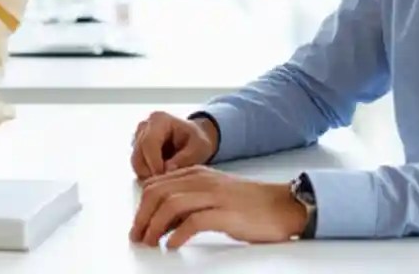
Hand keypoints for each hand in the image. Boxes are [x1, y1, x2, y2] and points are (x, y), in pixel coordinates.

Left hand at [129, 166, 307, 248]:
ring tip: (150, 242)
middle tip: (138, 236)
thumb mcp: (213, 194)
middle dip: (142, 216)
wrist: (282, 205)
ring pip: (171, 204)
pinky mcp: (226, 213)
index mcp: (197, 174)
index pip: (156, 184)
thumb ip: (189, 200)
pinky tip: (172, 245)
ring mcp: (214, 196)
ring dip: (154, 226)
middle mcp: (203, 181)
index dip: (141, 206)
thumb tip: (162, 220)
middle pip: (159, 193)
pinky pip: (193, 221)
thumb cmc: (248, 203)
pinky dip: (177, 234)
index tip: (137, 224)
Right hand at [130, 111, 217, 179]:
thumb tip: (168, 170)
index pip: (148, 142)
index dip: (154, 163)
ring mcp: (138, 137)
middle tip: (166, 181)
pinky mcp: (136, 149)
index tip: (165, 176)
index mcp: (159, 120)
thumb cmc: (196, 140)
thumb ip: (185, 158)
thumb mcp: (199, 147)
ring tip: (166, 178)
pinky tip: (162, 174)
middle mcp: (144, 126)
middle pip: (138, 154)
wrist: (192, 138)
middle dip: (151, 172)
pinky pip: (137, 166)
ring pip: (136, 162)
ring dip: (148, 174)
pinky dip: (147, 174)